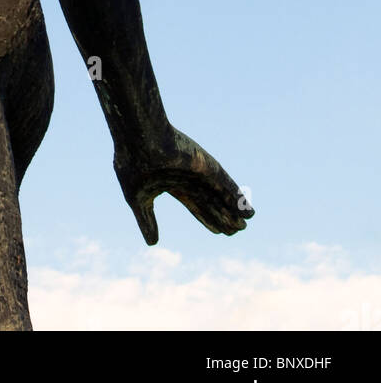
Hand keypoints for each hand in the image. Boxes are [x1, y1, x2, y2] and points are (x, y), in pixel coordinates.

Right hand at [114, 125, 254, 244]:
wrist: (138, 138)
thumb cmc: (133, 165)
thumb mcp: (138, 198)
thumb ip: (147, 220)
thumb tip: (152, 243)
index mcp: (172, 182)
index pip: (194, 204)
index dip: (206, 218)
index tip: (219, 232)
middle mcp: (188, 177)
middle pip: (209, 201)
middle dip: (222, 216)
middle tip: (236, 231)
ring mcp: (199, 171)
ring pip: (220, 195)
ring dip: (232, 210)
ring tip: (245, 225)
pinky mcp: (208, 166)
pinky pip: (227, 185)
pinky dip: (238, 198)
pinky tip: (248, 212)